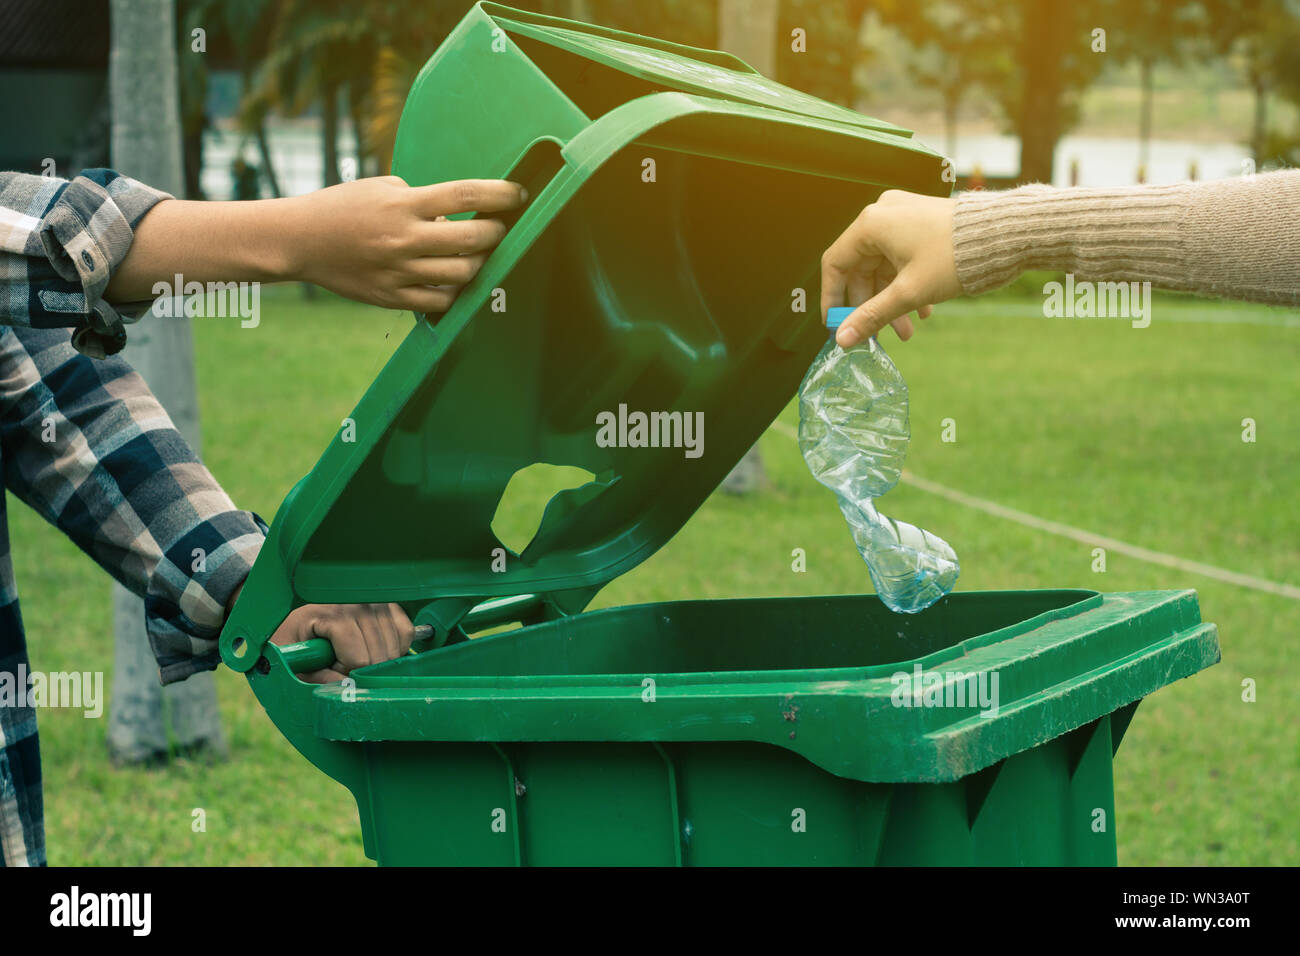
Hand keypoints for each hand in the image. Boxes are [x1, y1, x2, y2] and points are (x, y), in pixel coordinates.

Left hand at [267, 602, 418, 683]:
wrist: (300, 619)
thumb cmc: (294, 641)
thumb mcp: (294, 663)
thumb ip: (318, 679)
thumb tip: (348, 689)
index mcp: (330, 613)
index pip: (359, 658)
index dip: (347, 674)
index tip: (331, 669)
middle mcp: (357, 601)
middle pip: (380, 654)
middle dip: (364, 670)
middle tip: (343, 665)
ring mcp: (375, 600)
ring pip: (394, 646)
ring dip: (379, 660)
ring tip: (356, 655)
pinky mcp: (388, 602)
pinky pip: (404, 632)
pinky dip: (395, 647)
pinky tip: (376, 649)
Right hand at [285, 176, 527, 313]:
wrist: (299, 241)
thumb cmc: (342, 207)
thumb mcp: (382, 187)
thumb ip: (423, 199)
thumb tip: (456, 217)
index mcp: (403, 205)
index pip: (465, 196)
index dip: (500, 195)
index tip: (518, 194)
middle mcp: (404, 239)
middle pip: (472, 241)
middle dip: (497, 234)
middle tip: (499, 228)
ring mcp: (399, 272)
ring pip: (463, 275)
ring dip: (480, 263)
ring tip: (477, 254)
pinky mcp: (392, 297)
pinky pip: (440, 301)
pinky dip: (456, 291)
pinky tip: (455, 279)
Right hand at [820, 190, 960, 347]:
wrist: (1006, 233)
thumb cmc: (954, 257)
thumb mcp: (908, 293)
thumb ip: (871, 316)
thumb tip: (842, 340)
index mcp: (871, 224)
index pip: (835, 264)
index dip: (833, 298)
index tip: (836, 325)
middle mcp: (883, 214)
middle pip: (862, 269)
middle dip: (872, 305)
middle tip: (881, 335)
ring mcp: (904, 216)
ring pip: (885, 267)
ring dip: (892, 300)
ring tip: (908, 330)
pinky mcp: (921, 222)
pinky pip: (903, 258)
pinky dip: (907, 285)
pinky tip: (923, 311)